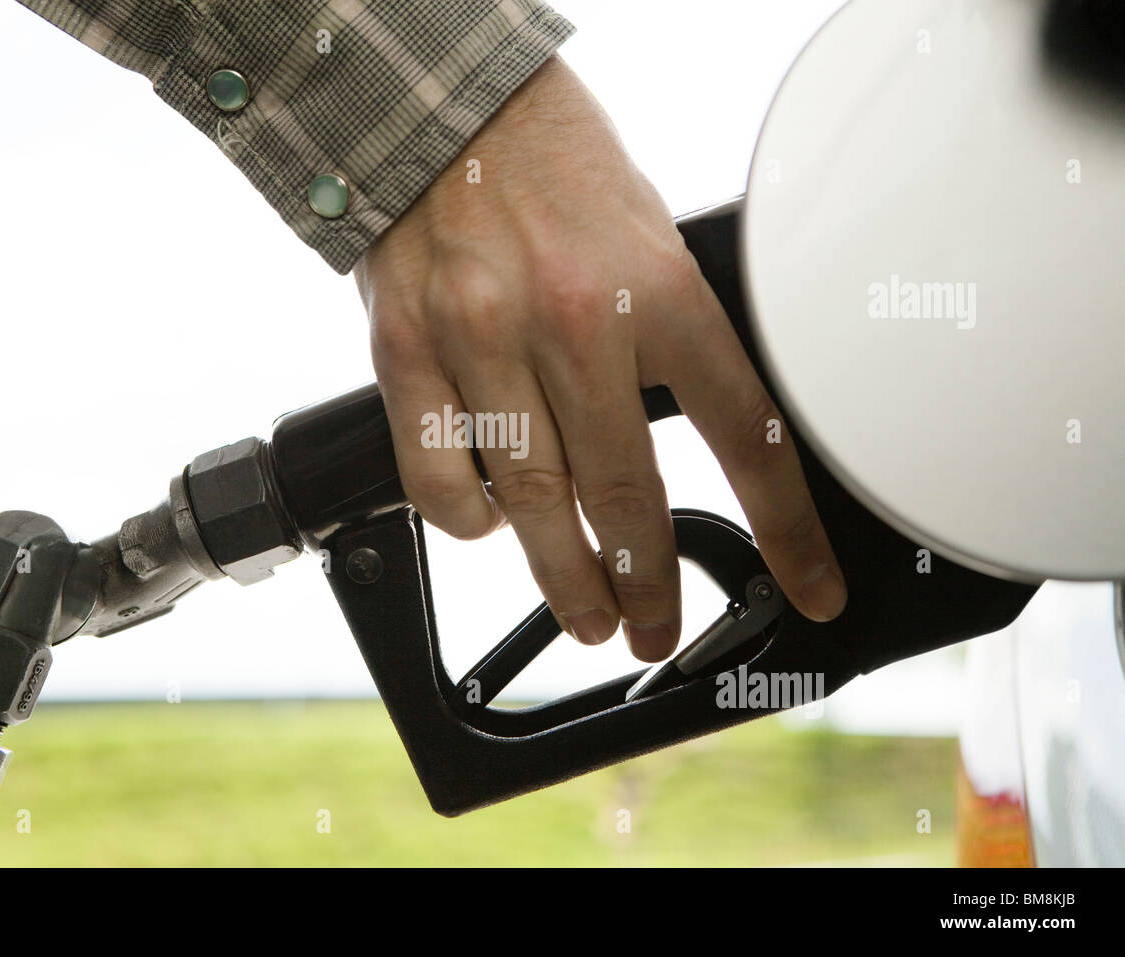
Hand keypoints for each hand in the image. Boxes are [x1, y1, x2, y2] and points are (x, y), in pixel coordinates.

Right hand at [353, 55, 845, 661]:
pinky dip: (472, 523)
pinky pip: (440, 478)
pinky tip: (492, 525)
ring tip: (586, 616)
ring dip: (565, 579)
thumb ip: (667, 340)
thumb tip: (693, 441)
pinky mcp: (406, 352)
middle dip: (649, 587)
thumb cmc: (553, 168)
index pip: (747, 436)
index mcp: (659, 287)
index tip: (807, 588)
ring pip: (534, 505)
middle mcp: (574, 321)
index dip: (786, 532)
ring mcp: (483, 339)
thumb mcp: (649, 236)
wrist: (442, 105)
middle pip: (627, 497)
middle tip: (653, 631)